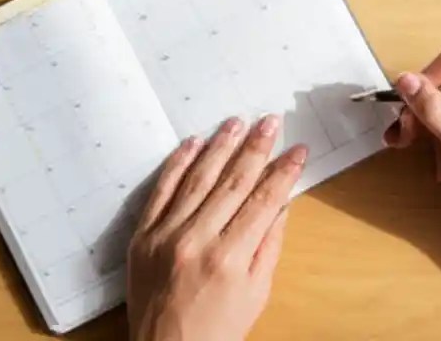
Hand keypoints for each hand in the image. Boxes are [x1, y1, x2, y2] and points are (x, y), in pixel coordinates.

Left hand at [127, 116, 307, 340]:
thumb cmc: (218, 330)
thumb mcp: (257, 293)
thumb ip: (269, 244)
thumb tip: (282, 202)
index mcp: (230, 258)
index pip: (264, 201)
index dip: (283, 172)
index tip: (298, 149)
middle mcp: (197, 240)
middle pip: (233, 182)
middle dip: (256, 148)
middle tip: (271, 121)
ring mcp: (165, 236)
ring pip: (197, 179)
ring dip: (220, 146)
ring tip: (237, 122)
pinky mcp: (142, 236)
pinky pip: (161, 190)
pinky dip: (177, 163)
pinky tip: (194, 142)